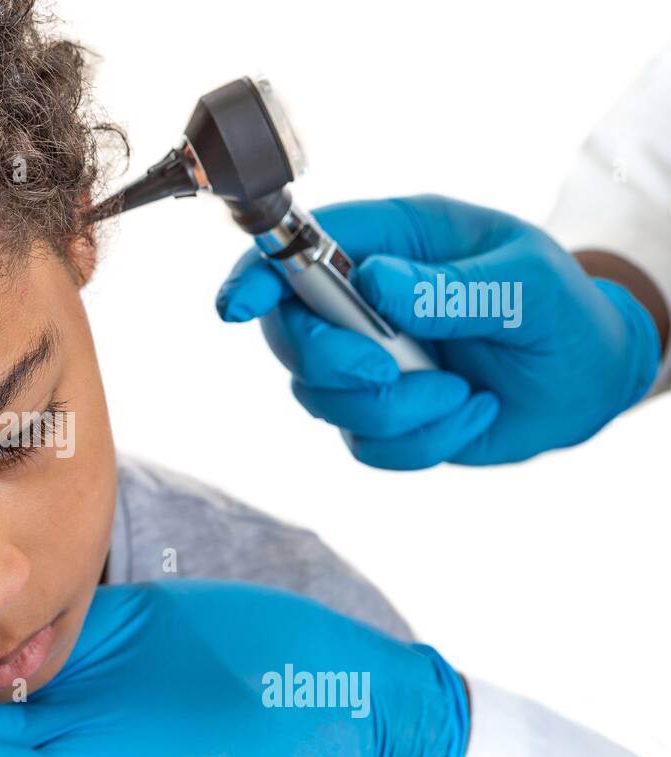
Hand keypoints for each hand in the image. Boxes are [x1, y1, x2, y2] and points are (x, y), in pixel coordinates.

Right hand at [215, 195, 662, 468]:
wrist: (586, 383)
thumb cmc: (562, 313)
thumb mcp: (531, 285)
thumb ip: (455, 287)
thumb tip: (378, 283)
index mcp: (391, 243)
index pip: (298, 250)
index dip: (258, 277)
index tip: (238, 307)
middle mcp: (362, 302)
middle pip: (289, 335)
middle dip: (331, 363)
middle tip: (388, 372)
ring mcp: (364, 362)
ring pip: (321, 400)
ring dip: (396, 409)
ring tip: (463, 392)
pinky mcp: (378, 416)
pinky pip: (364, 445)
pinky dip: (421, 442)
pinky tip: (469, 412)